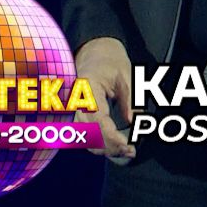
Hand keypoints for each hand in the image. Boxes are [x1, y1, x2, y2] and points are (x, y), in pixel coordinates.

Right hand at [74, 36, 136, 162]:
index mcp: (87, 88)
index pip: (97, 119)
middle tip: (132, 150)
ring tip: (127, 150)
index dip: (112, 137)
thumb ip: (130, 100)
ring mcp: (72, 110)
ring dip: (105, 149)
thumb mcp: (126, 76)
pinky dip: (99, 145)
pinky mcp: (75, 116)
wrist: (95, 55)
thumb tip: (133, 123)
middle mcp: (75, 101)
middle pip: (89, 133)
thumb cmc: (111, 64)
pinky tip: (115, 147)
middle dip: (111, 147)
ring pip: (85, 139)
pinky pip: (83, 136)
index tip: (129, 145)